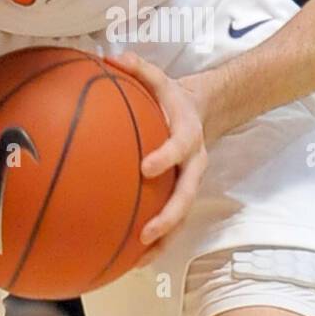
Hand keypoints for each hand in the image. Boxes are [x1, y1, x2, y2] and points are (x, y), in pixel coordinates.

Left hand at [105, 51, 207, 261]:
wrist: (202, 112)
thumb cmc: (171, 97)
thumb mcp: (159, 78)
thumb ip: (138, 68)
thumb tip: (111, 56)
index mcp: (187, 134)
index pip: (180, 147)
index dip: (166, 157)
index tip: (146, 167)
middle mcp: (193, 163)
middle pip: (187, 195)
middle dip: (169, 216)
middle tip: (146, 232)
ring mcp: (190, 182)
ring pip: (182, 217)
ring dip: (164, 239)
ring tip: (139, 259)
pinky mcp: (181, 193)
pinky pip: (171, 221)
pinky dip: (156, 241)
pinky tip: (130, 258)